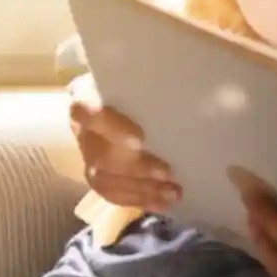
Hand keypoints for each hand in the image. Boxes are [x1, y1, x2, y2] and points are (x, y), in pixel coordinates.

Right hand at [69, 73, 182, 211]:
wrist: (122, 98)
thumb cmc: (138, 81)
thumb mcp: (142, 74)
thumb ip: (155, 82)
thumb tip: (195, 90)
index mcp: (86, 93)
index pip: (85, 109)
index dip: (110, 127)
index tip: (140, 139)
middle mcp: (82, 127)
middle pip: (99, 153)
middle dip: (135, 167)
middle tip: (167, 172)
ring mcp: (87, 154)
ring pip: (104, 179)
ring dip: (140, 189)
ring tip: (172, 192)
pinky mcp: (98, 175)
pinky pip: (112, 193)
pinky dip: (139, 199)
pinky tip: (164, 202)